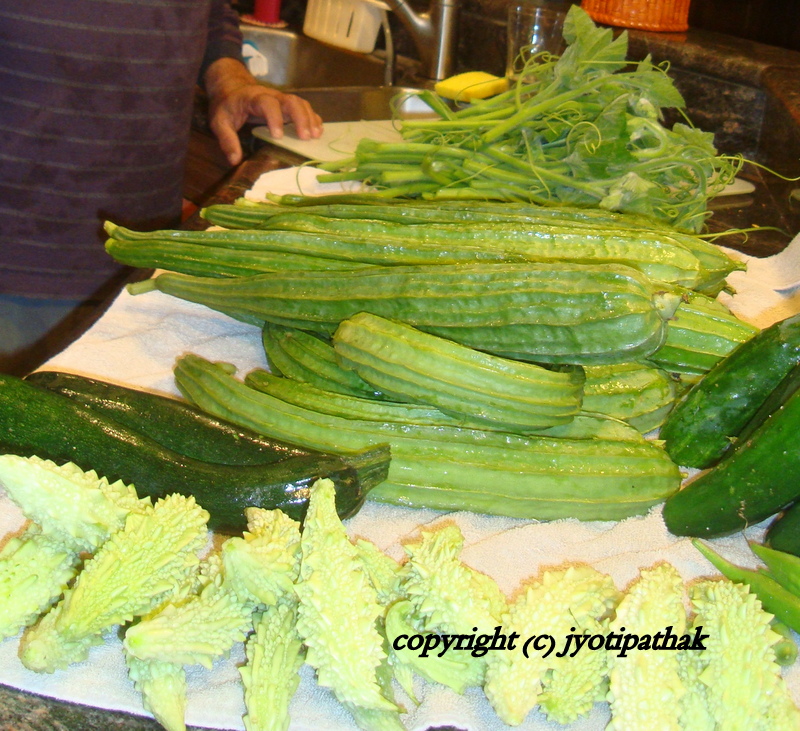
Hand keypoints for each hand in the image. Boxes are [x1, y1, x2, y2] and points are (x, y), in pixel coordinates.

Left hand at [204, 58, 322, 165]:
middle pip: (290, 101)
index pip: (267, 103)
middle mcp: (271, 96)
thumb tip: (234, 160)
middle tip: (306, 138)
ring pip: (300, 103)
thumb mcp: (219, 121)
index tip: (278, 137)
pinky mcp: (286, 105)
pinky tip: (318, 131)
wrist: (231, 87)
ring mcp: (281, 99)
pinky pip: (303, 107)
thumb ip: (227, 139)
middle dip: (300, 118)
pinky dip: (312, 118)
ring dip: (309, 119)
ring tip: (315, 136)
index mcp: (253, 98)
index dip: (274, 118)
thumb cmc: (226, 105)